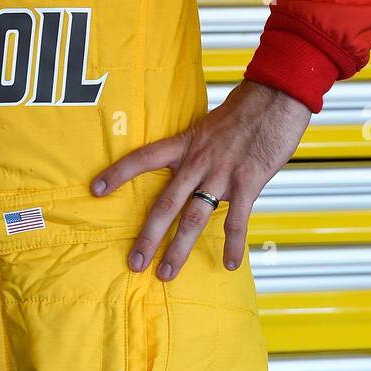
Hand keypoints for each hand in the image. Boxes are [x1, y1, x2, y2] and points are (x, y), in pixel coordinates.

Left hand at [90, 79, 311, 279]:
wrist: (274, 98)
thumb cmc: (245, 109)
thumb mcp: (210, 126)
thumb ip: (198, 149)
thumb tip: (191, 168)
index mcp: (186, 144)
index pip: (144, 159)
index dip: (118, 173)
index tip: (96, 189)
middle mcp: (198, 161)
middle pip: (166, 203)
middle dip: (148, 236)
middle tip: (134, 261)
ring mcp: (222, 174)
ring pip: (194, 218)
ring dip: (179, 249)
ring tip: (167, 273)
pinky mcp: (248, 182)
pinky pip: (237, 220)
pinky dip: (234, 244)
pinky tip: (230, 264)